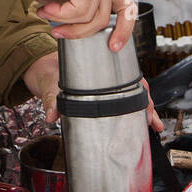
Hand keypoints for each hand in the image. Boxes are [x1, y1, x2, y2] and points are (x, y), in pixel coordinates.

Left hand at [22, 50, 163, 131]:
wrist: (39, 67)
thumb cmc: (47, 69)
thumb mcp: (48, 82)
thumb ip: (50, 99)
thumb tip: (52, 115)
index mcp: (98, 65)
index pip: (127, 77)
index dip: (140, 91)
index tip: (146, 106)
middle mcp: (105, 74)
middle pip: (133, 88)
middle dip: (146, 105)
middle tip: (153, 122)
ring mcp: (103, 84)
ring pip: (129, 96)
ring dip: (141, 110)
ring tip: (152, 126)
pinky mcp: (97, 95)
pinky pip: (118, 102)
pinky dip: (128, 112)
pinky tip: (136, 123)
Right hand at [35, 0, 134, 52]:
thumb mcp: (71, 4)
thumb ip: (87, 13)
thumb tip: (96, 36)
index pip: (126, 8)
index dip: (124, 30)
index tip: (114, 47)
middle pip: (103, 19)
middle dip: (79, 31)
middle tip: (59, 32)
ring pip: (90, 17)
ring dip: (64, 20)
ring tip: (47, 12)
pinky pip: (80, 10)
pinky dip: (60, 13)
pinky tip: (48, 6)